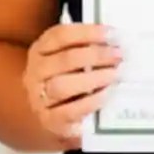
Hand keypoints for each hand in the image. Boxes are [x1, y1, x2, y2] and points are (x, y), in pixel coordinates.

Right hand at [23, 24, 120, 141]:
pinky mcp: (49, 120)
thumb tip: (116, 40)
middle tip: (119, 55)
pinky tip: (107, 94)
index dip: (88, 32)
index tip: (112, 33)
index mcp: (40, 50)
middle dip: (96, 55)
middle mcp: (35, 72)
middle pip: (64, 59)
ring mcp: (39, 97)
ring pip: (62, 86)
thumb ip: (87, 47)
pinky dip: (91, 102)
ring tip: (116, 74)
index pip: (61, 35)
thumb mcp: (71, 58)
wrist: (52, 114)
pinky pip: (69, 111)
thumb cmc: (68, 78)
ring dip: (94, 78)